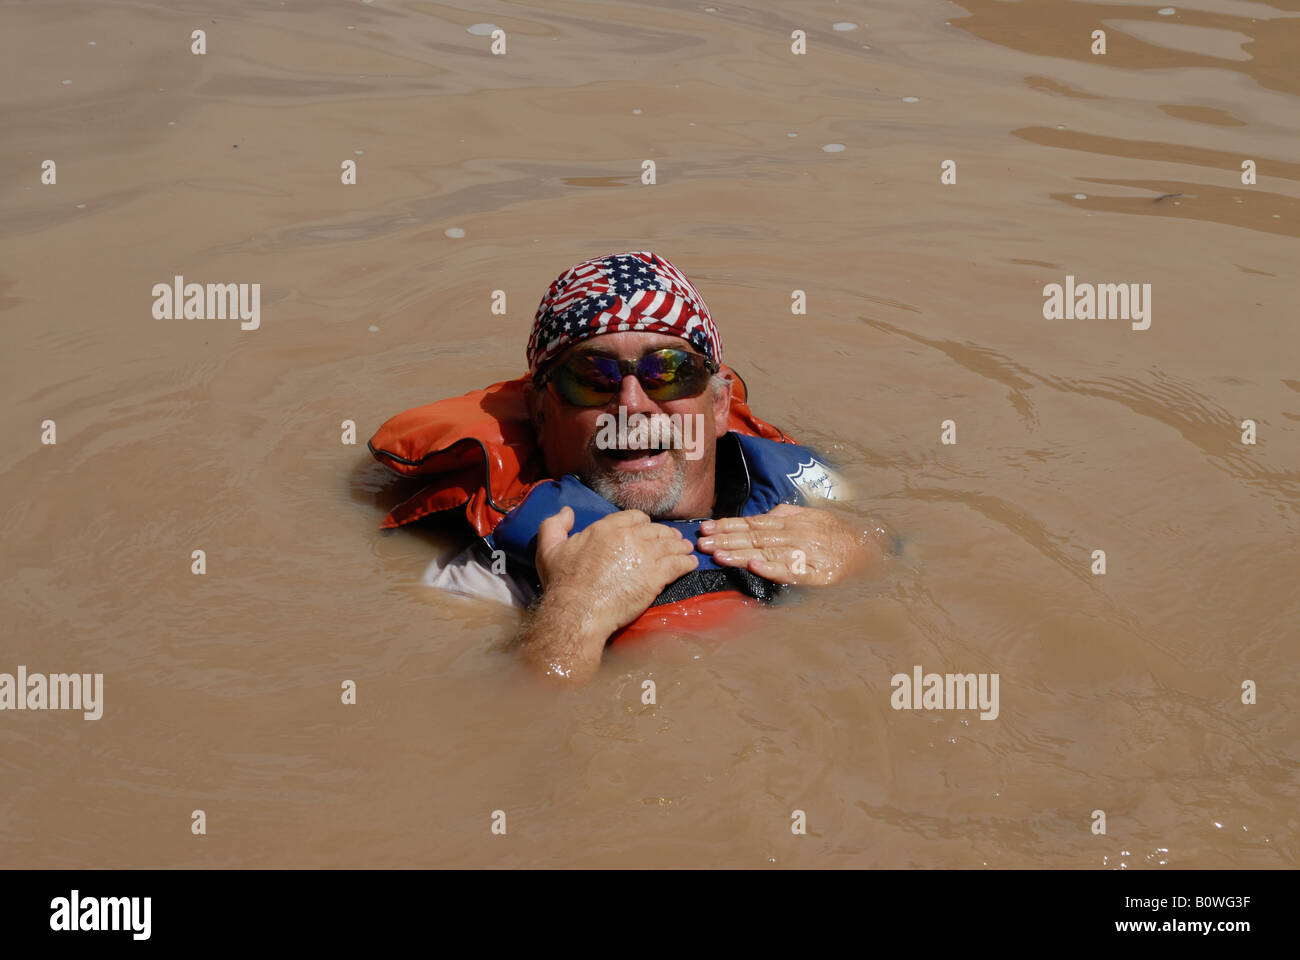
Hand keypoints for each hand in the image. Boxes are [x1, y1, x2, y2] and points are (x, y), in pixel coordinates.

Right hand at [531, 505, 697, 642]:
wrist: (578, 611)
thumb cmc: (562, 583)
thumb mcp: (548, 549)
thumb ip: (554, 525)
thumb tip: (567, 511)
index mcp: (606, 528)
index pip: (634, 516)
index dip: (643, 523)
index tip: (647, 530)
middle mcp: (629, 537)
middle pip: (656, 529)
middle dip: (666, 533)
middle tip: (673, 539)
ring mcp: (645, 556)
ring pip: (671, 544)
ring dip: (680, 546)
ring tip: (686, 550)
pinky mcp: (656, 576)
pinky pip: (678, 564)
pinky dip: (687, 563)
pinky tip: (691, 564)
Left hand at [695, 503, 877, 585]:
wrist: (876, 550)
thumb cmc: (842, 535)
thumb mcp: (816, 517)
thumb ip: (790, 513)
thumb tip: (767, 511)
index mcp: (795, 522)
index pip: (755, 523)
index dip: (729, 526)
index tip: (707, 529)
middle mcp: (798, 535)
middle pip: (756, 537)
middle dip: (727, 540)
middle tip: (702, 544)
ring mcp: (808, 554)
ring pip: (769, 553)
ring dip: (741, 554)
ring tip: (718, 555)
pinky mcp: (819, 574)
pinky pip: (793, 571)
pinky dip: (773, 568)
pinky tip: (755, 567)